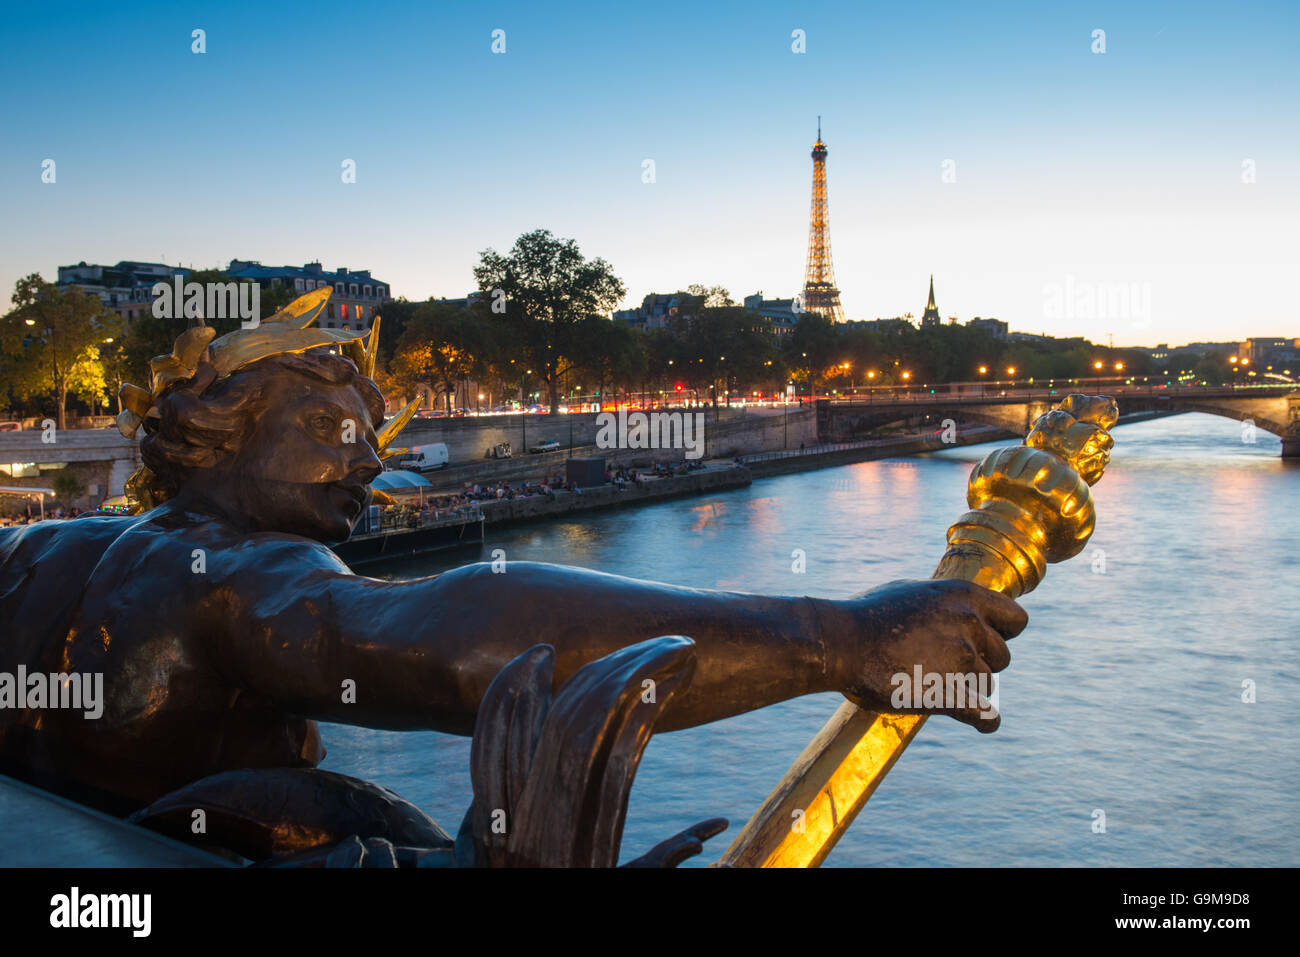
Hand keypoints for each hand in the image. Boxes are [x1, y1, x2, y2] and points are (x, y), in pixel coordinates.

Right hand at [829, 579, 1027, 732]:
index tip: (989, 641)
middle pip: (1002, 656)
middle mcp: (969, 624)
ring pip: (987, 684)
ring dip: (969, 687)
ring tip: (936, 684)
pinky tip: (985, 723)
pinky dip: (986, 721)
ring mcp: (961, 660)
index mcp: (963, 596)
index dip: (1004, 632)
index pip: (1016, 619)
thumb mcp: (910, 591)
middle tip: (949, 665)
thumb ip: (943, 601)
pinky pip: (984, 714)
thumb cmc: (866, 614)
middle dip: (982, 662)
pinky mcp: (948, 694)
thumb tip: (958, 607)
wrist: (839, 643)